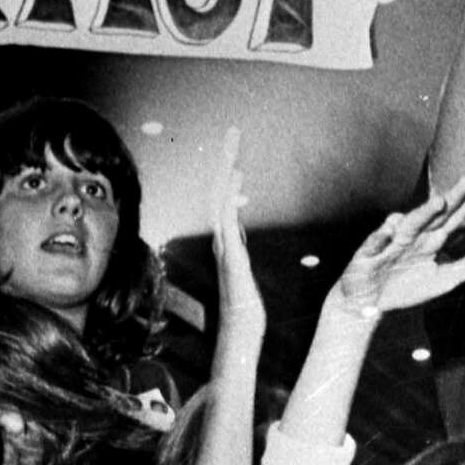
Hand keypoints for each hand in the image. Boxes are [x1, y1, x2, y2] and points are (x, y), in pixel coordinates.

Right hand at [210, 128, 265, 345]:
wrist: (240, 332)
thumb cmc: (244, 307)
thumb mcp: (243, 270)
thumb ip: (237, 247)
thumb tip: (234, 229)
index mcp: (226, 242)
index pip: (225, 202)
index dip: (228, 178)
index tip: (234, 156)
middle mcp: (222, 240)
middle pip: (220, 192)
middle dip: (225, 161)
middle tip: (232, 133)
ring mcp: (224, 247)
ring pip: (221, 200)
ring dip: (226, 171)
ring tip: (232, 144)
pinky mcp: (231, 256)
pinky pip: (227, 219)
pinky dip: (229, 196)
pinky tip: (235, 177)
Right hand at [331, 177, 464, 321]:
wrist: (367, 301)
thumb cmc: (405, 286)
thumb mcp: (442, 279)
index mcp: (431, 240)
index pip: (454, 220)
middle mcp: (413, 236)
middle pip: (434, 216)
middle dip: (450, 200)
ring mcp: (389, 243)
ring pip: (408, 226)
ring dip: (422, 214)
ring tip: (438, 203)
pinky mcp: (367, 255)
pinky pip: (374, 245)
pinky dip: (381, 238)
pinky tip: (389, 231)